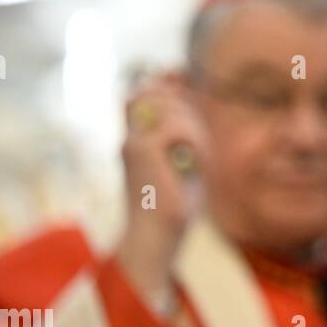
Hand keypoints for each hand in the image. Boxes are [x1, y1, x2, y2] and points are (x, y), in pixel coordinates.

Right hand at [114, 73, 207, 308]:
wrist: (157, 235)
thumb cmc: (173, 208)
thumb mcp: (181, 167)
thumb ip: (182, 141)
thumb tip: (193, 118)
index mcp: (135, 142)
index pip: (139, 97)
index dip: (162, 90)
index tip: (185, 105)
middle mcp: (130, 139)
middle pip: (156, 95)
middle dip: (185, 110)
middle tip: (197, 143)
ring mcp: (133, 142)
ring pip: (172, 109)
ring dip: (194, 129)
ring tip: (197, 156)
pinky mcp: (143, 150)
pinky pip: (178, 129)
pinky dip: (195, 142)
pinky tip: (195, 163)